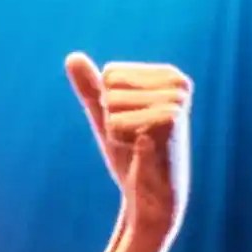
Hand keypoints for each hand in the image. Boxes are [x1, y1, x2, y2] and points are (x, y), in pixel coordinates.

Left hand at [65, 52, 190, 239]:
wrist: (150, 195)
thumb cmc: (130, 153)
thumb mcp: (106, 114)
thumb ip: (90, 87)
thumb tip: (72, 56)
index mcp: (170, 75)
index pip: (110, 73)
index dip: (110, 104)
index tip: (132, 123)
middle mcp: (178, 83)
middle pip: (110, 86)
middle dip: (113, 117)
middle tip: (135, 137)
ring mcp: (176, 101)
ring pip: (111, 105)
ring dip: (117, 130)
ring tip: (139, 145)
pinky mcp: (169, 121)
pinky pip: (114, 123)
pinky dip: (119, 140)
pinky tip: (142, 152)